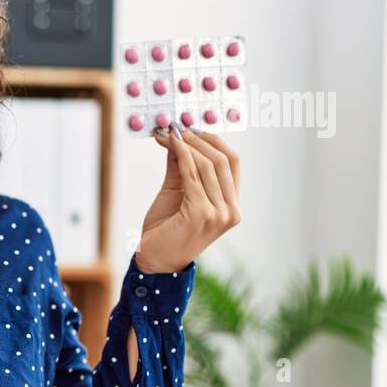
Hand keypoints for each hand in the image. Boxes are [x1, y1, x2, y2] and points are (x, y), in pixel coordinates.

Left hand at [134, 126, 240, 272]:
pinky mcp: (202, 214)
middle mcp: (232, 210)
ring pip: (207, 165)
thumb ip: (182, 166)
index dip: (213, 140)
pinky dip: (181, 155)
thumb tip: (180, 135)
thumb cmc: (165, 229)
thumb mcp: (177, 191)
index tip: (190, 127)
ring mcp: (220, 214)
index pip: (232, 162)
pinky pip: (192, 175)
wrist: (153, 260)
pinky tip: (169, 144)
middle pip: (222, 160)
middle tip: (177, 126)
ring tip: (168, 133)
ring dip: (186, 144)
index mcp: (232, 205)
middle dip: (198, 139)